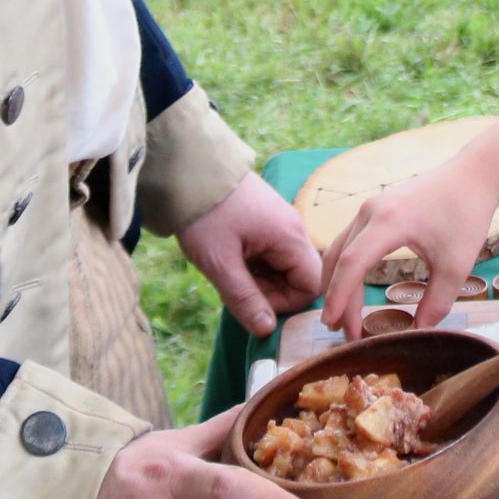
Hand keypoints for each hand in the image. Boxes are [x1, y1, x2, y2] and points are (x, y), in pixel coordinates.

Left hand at [177, 174, 323, 336]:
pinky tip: (229, 257)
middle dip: (269, 291)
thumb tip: (268, 331)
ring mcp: (279, 222)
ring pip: (281, 266)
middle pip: (297, 276)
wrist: (187, 168)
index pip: (311, 285)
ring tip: (228, 270)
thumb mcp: (220, 263)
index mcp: (290, 237)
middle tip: (235, 286)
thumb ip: (245, 299)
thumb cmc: (205, 216)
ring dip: (258, 278)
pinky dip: (253, 263)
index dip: (285, 303)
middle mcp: (293, 229)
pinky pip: (270, 252)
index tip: (253, 301)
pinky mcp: (265, 219)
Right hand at [317, 158, 498, 333]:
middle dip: (337, 297)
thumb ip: (437, 302)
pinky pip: (350, 241)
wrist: (473, 175)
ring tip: (342, 316)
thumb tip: (418, 332)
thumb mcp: (456, 265)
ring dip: (337, 282)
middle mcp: (371, 211)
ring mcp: (370, 207)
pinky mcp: (375, 209)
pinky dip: (345, 267)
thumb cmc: (466, 215)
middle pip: (340, 259)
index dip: (340, 297)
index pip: (352, 264)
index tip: (335, 325)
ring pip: (340, 249)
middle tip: (343, 333)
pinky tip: (352, 288)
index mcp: (389, 222)